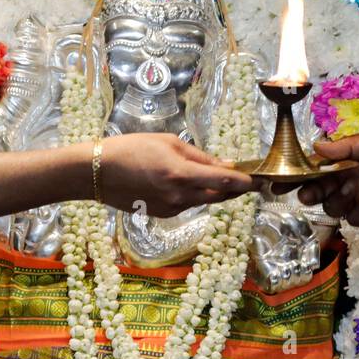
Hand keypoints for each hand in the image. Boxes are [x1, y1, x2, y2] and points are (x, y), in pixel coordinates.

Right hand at [98, 133, 253, 217]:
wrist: (97, 173)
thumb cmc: (131, 148)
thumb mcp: (168, 143)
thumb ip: (199, 156)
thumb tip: (226, 164)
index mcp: (182, 174)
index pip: (225, 181)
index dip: (246, 182)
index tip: (260, 179)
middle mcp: (180, 196)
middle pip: (220, 196)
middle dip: (236, 189)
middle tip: (249, 181)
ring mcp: (171, 209)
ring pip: (204, 201)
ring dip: (215, 191)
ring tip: (220, 177)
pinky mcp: (163, 215)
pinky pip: (188, 205)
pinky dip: (195, 195)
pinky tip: (187, 183)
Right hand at [288, 126, 358, 225]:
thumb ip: (348, 147)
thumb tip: (316, 148)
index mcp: (350, 159)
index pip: (318, 168)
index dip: (299, 175)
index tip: (279, 180)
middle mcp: (353, 179)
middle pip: (320, 191)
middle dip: (309, 194)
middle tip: (305, 195)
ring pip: (335, 207)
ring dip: (339, 201)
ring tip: (357, 189)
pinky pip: (358, 219)